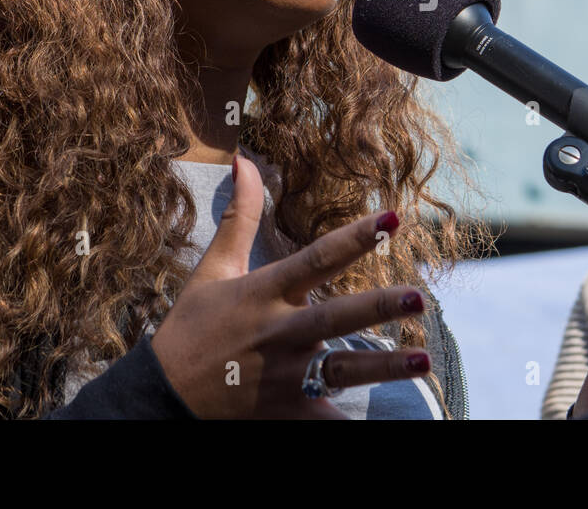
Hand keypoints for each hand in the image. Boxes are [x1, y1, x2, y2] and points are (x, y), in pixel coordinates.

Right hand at [150, 154, 431, 417]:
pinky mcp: (283, 412)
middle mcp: (277, 332)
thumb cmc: (191, 325)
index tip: (393, 219)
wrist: (161, 394)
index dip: (354, 238)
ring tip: (425, 359)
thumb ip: (240, 216)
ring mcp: (281, 375)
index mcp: (263, 291)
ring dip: (384, 366)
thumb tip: (246, 162)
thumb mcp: (212, 268)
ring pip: (341, 369)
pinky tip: (390, 425)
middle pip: (335, 317)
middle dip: (377, 308)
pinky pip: (323, 418)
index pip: (316, 259)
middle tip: (418, 297)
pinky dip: (347, 420)